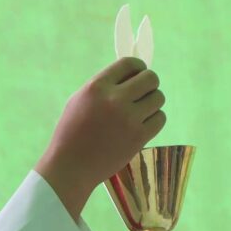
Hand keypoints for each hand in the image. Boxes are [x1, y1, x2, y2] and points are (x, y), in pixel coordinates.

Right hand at [36, 58, 166, 217]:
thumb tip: (130, 76)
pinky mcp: (139, 137)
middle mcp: (114, 99)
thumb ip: (103, 86)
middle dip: (149, 84)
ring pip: (158, 98)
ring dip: (152, 103)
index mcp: (96, 87)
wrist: (70, 167)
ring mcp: (128, 119)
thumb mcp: (79, 101)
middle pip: (151, 78)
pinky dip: (154, 120)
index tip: (138, 75)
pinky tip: (141, 125)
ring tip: (139, 113)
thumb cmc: (71, 133)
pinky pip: (160, 118)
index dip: (138, 68)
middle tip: (142, 94)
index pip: (130, 63)